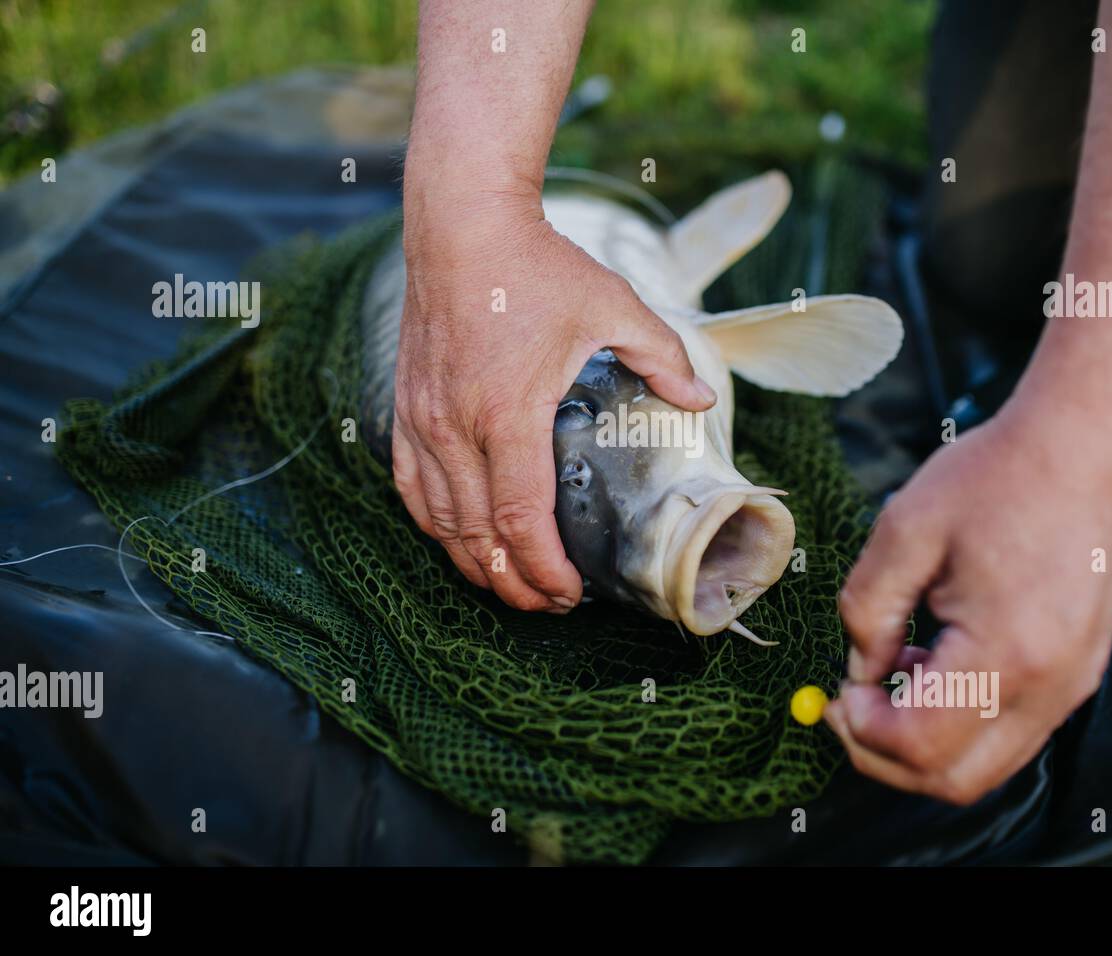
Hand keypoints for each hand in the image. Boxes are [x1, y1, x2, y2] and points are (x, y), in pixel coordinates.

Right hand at [392, 191, 716, 611]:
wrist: (460, 223)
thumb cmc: (536, 264)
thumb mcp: (613, 305)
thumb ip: (662, 357)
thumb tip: (699, 401)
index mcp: (507, 411)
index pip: (518, 517)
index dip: (542, 569)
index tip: (570, 595)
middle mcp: (455, 426)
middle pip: (476, 535)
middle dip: (512, 582)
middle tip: (547, 605)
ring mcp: (422, 419)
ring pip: (439, 520)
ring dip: (472, 563)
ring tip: (507, 586)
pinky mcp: (405, 407)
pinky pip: (410, 486)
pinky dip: (434, 525)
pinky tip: (456, 540)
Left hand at [826, 405, 1111, 803]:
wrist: (1084, 445)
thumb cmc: (996, 476)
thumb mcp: (904, 531)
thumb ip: (867, 612)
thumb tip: (860, 671)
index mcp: (1007, 653)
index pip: (920, 745)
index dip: (863, 731)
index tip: (835, 692)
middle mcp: (1052, 687)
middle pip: (956, 779)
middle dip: (886, 756)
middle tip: (848, 704)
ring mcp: (1073, 686)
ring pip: (986, 766)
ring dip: (924, 741)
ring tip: (896, 666)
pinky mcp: (1078, 674)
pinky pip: (1010, 732)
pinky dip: (960, 720)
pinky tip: (934, 658)